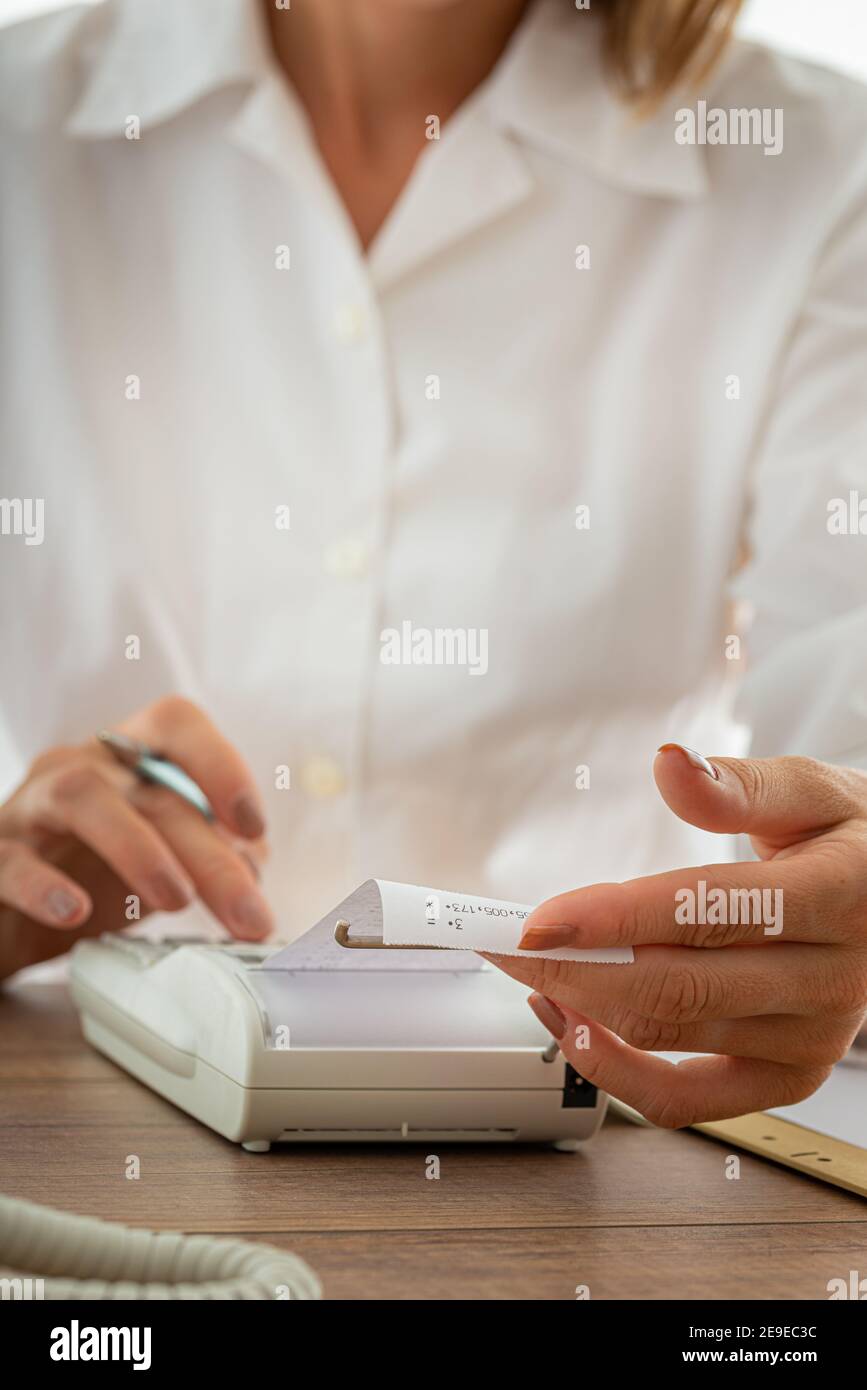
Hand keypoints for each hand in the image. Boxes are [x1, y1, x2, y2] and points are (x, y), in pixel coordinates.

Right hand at [0, 695, 272, 980]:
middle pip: (152, 789)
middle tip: (248, 911)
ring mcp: (30, 807)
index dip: (221, 764)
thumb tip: (253, 868)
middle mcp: (79, 767)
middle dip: (209, 853)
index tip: (254, 827)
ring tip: (177, 900)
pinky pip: (13, 859)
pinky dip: (44, 884)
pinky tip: (76, 912)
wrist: (6, 914)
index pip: (178, 724)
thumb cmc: (85, 872)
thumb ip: (205, 854)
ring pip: (82, 796)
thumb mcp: (155, 861)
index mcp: (125, 758)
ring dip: (138, 847)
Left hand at [492, 745, 866, 1126]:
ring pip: (671, 1036)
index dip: (615, 918)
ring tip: (527, 969)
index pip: (710, 911)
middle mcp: (830, 978)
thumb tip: (669, 763)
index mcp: (839, 896)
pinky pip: (688, 1099)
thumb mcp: (812, 791)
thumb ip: (737, 786)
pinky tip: (572, 1027)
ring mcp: (811, 1037)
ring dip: (582, 1007)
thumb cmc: (850, 839)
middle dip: (574, 966)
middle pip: (678, 984)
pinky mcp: (788, 1076)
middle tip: (507, 944)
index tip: (540, 918)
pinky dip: (617, 1073)